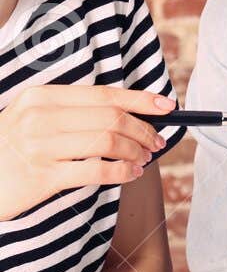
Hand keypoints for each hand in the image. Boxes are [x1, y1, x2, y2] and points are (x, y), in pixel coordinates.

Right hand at [0, 86, 173, 219]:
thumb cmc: (12, 148)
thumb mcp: (32, 117)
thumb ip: (73, 111)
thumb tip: (128, 111)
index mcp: (40, 97)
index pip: (103, 95)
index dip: (140, 99)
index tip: (166, 106)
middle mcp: (40, 117)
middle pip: (111, 118)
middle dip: (143, 129)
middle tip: (156, 140)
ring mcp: (40, 147)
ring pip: (108, 143)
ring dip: (136, 151)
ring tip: (144, 158)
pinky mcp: (43, 177)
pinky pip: (97, 171)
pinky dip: (122, 172)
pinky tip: (130, 174)